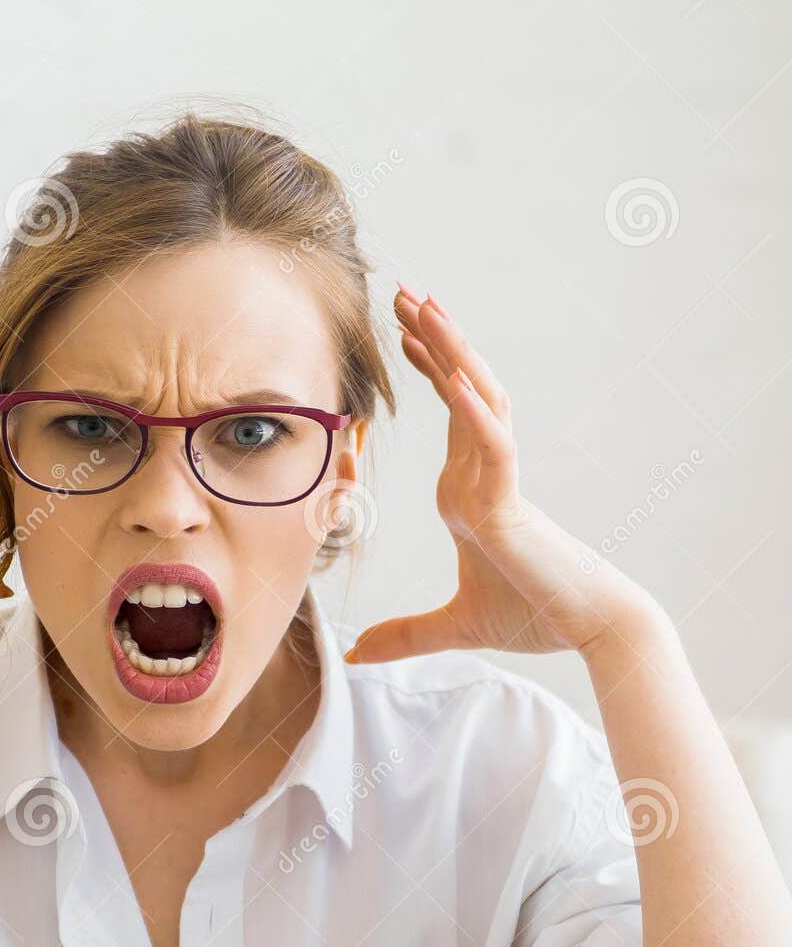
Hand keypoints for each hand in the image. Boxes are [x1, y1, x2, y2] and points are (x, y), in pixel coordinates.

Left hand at [344, 286, 657, 663]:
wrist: (586, 630)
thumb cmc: (532, 616)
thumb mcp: (453, 627)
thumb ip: (406, 635)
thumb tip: (359, 654)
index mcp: (471, 488)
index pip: (449, 412)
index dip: (429, 369)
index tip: (401, 332)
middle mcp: (485, 473)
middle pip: (460, 389)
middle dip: (432, 340)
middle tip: (401, 292)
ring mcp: (500, 482)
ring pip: (477, 401)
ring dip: (452, 353)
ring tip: (424, 306)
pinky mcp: (511, 504)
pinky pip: (493, 446)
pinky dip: (473, 411)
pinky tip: (452, 376)